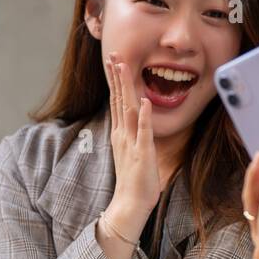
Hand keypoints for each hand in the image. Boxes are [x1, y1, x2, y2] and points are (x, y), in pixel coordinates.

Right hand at [104, 52, 160, 218]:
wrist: (130, 204)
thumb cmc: (134, 180)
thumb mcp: (130, 151)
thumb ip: (130, 134)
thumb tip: (133, 118)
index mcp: (120, 133)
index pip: (117, 101)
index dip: (116, 81)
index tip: (114, 61)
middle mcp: (123, 134)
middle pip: (119, 100)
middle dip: (117, 76)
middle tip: (113, 54)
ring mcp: (131, 142)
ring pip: (128, 109)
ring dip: (126, 88)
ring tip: (124, 67)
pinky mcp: (142, 153)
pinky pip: (144, 131)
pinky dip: (145, 116)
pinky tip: (145, 100)